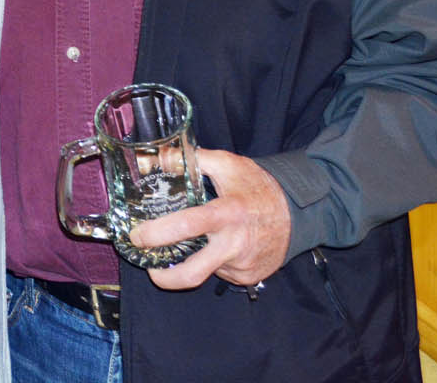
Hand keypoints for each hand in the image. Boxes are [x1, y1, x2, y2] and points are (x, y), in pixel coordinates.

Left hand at [130, 148, 290, 289]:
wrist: (298, 212)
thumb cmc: (256, 186)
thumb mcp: (226, 164)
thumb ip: (189, 159)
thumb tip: (152, 160)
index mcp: (227, 213)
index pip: (187, 226)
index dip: (157, 234)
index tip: (137, 236)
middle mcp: (235, 244)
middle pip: (192, 274)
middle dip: (164, 277)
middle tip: (148, 264)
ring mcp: (242, 265)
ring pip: (204, 272)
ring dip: (190, 262)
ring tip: (190, 247)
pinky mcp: (249, 278)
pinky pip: (220, 273)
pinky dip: (212, 262)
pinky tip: (220, 246)